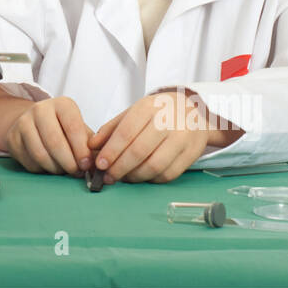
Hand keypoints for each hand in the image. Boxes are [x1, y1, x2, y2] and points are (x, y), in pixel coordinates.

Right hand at [3, 96, 93, 175]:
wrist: (35, 122)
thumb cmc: (64, 128)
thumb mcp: (80, 130)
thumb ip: (90, 145)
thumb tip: (99, 162)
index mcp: (62, 104)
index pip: (72, 127)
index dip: (81, 149)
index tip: (86, 164)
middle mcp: (40, 109)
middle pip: (54, 141)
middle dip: (68, 162)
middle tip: (76, 172)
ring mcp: (23, 123)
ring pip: (40, 154)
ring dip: (55, 168)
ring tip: (64, 170)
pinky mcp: (13, 138)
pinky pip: (29, 161)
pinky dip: (43, 170)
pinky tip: (50, 166)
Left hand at [87, 90, 211, 183]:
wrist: (195, 111)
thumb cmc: (158, 113)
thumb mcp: (134, 112)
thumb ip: (111, 128)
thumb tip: (92, 147)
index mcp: (149, 107)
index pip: (126, 132)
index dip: (111, 151)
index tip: (100, 164)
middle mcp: (168, 121)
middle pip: (139, 151)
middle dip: (119, 168)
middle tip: (108, 177)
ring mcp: (182, 138)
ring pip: (154, 166)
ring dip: (135, 177)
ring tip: (123, 177)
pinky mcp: (191, 154)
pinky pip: (168, 174)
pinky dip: (151, 179)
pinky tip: (142, 176)